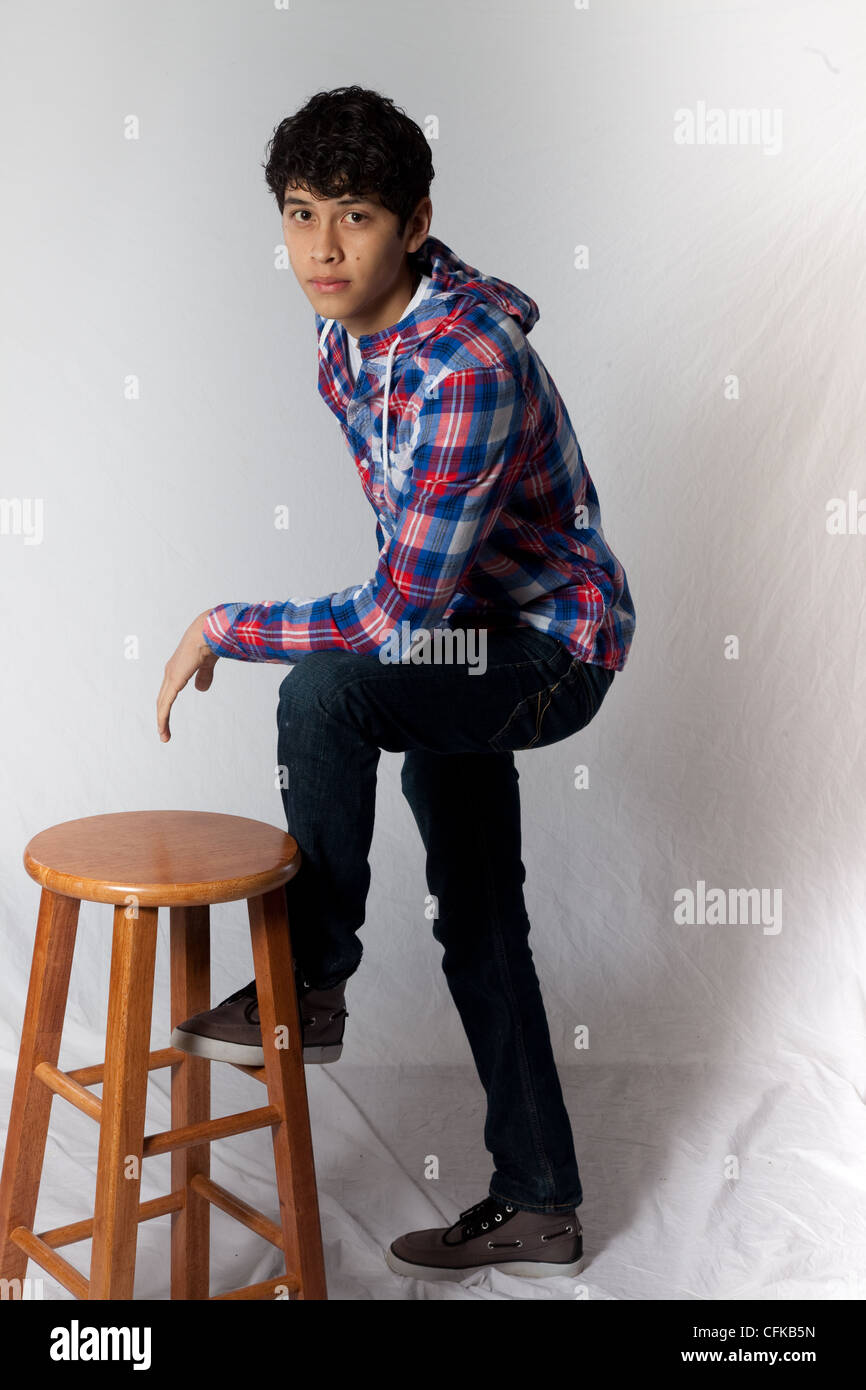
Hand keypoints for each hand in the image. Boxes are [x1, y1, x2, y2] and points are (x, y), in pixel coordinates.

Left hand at [157, 610, 219, 741]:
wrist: (208, 632)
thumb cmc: (209, 642)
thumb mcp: (207, 664)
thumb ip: (204, 676)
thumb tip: (200, 690)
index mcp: (177, 669)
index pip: (168, 692)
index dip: (166, 706)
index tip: (167, 720)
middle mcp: (170, 672)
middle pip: (162, 700)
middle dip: (162, 717)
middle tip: (163, 734)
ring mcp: (171, 676)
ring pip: (162, 704)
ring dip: (162, 721)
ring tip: (164, 736)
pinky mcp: (174, 680)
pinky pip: (166, 703)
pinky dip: (163, 716)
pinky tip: (162, 726)